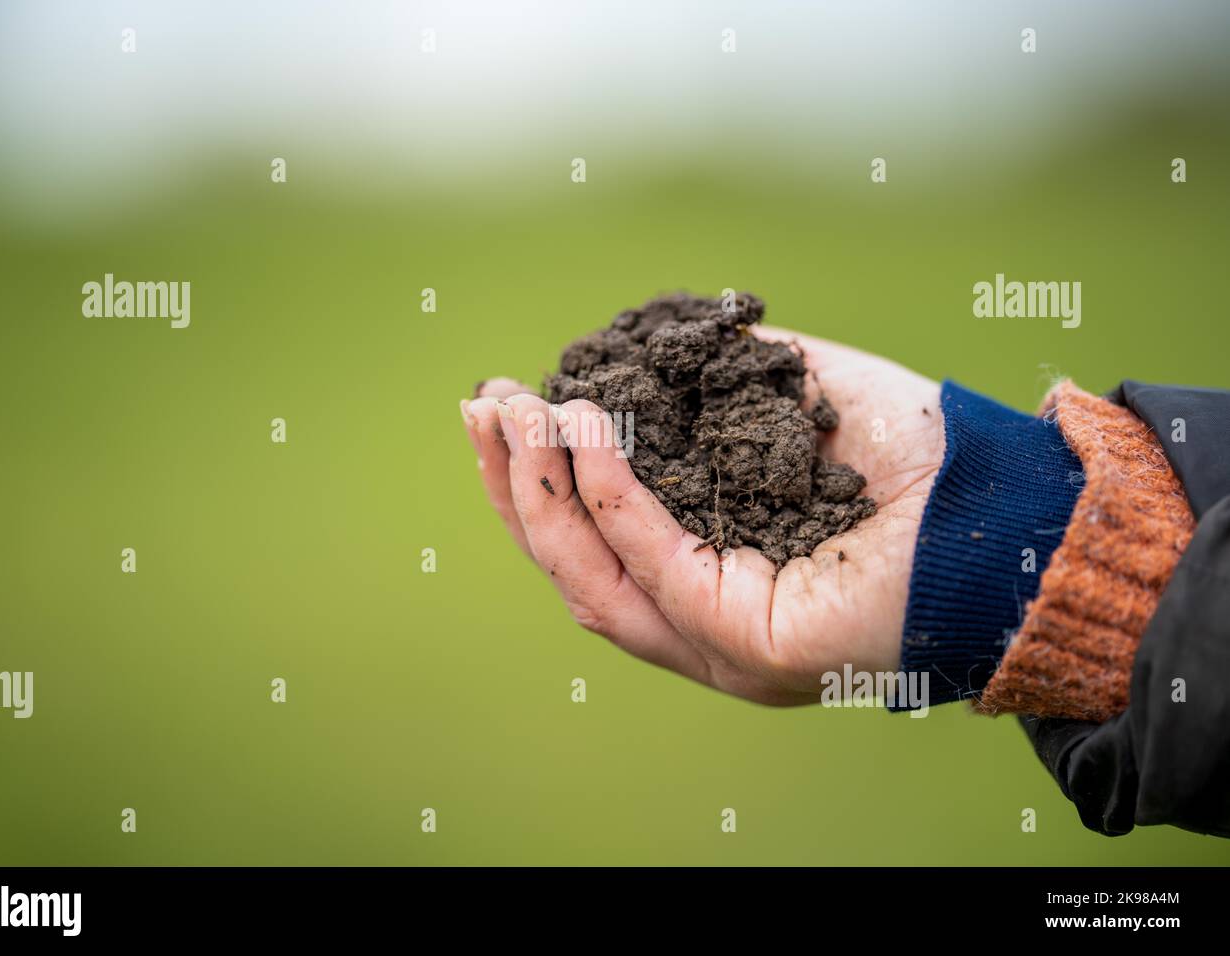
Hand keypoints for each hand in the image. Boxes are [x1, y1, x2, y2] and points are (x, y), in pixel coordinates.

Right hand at [460, 326, 944, 704]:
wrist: (1002, 498)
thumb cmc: (907, 452)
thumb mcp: (780, 400)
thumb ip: (707, 389)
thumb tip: (631, 353)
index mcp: (704, 566)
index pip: (590, 534)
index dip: (533, 471)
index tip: (500, 400)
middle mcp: (700, 614)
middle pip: (571, 561)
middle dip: (515, 480)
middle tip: (483, 401)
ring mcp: (717, 638)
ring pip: (590, 577)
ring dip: (541, 490)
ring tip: (515, 412)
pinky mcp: (743, 641)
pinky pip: (653, 563)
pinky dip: (609, 493)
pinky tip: (584, 427)